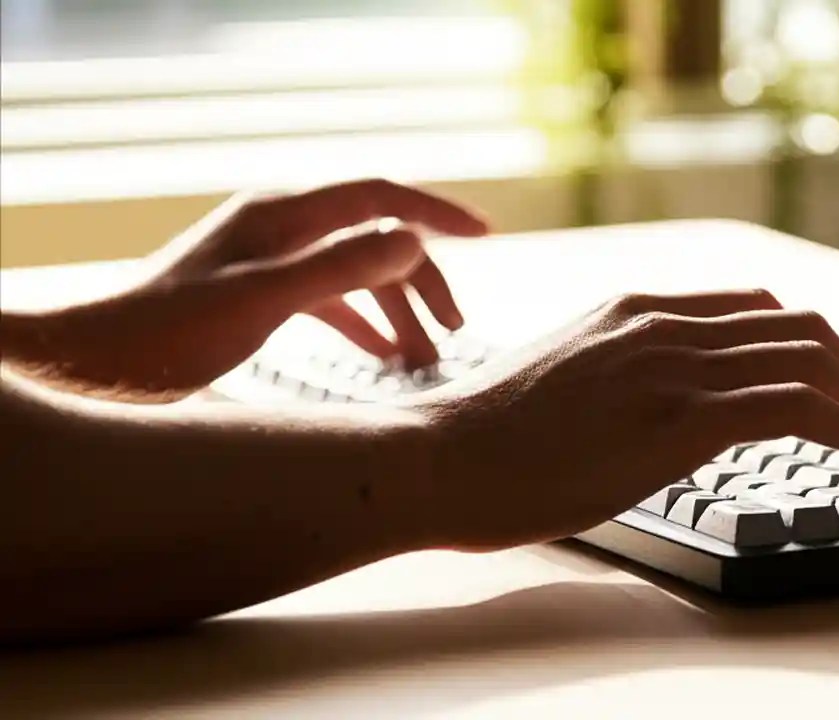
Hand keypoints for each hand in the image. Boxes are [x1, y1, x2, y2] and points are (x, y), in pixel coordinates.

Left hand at [3, 179, 486, 398]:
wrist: (107, 360)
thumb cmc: (176, 330)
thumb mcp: (265, 297)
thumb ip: (340, 266)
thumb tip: (411, 241)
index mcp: (286, 213)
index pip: (379, 196)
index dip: (435, 213)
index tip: (485, 235)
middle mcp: (286, 228)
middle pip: (376, 240)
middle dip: (422, 282)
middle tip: (454, 331)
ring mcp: (276, 260)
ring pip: (359, 275)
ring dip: (396, 313)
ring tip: (426, 361)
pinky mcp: (266, 294)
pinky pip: (335, 301)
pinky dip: (365, 326)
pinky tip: (386, 357)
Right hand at [413, 289, 838, 550]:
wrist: (440, 457)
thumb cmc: (487, 438)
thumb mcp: (565, 381)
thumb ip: (619, 375)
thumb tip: (652, 411)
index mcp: (635, 309)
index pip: (754, 309)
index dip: (808, 347)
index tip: (831, 388)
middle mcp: (663, 322)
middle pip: (798, 326)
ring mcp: (675, 363)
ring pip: (812, 359)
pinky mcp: (683, 415)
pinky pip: (800, 406)